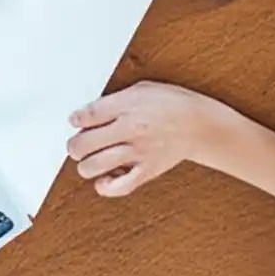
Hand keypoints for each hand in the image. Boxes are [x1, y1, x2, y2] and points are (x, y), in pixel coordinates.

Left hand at [66, 80, 235, 196]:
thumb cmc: (172, 103)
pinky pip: (119, 186)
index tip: (75, 121)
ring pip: (94, 166)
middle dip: (74, 146)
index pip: (87, 115)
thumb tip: (89, 113)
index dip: (75, 119)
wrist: (200, 124)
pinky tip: (103, 179)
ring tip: (89, 160)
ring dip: (85, 165)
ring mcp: (137, 152)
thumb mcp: (141, 89)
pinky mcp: (146, 171)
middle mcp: (130, 129)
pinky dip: (105, 186)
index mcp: (127, 105)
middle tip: (78, 144)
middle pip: (83, 144)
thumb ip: (114, 100)